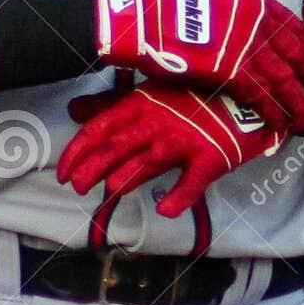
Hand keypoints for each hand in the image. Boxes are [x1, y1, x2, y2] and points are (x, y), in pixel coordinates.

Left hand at [59, 86, 281, 216]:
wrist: (241, 99)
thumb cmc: (190, 98)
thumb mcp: (147, 94)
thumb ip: (109, 104)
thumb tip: (73, 111)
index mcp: (140, 104)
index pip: (101, 128)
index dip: (78, 151)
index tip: (62, 171)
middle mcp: (158, 121)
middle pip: (119, 146)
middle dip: (93, 167)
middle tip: (77, 187)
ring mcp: (184, 141)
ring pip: (150, 161)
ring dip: (129, 176)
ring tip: (111, 190)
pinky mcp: (209, 159)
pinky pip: (193, 180)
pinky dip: (180, 196)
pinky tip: (165, 210)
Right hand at [95, 0, 303, 132]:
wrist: (141, 16)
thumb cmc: (164, 9)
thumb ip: (234, 13)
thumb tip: (243, 27)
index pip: (294, 26)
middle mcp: (257, 19)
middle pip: (299, 52)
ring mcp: (246, 43)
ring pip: (286, 78)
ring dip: (301, 101)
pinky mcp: (231, 68)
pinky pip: (262, 95)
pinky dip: (274, 112)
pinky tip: (281, 125)